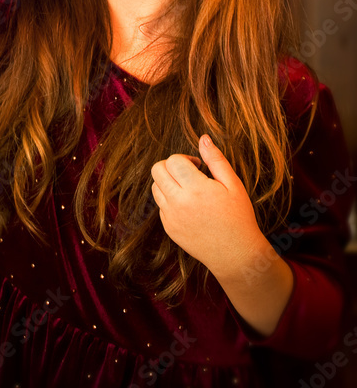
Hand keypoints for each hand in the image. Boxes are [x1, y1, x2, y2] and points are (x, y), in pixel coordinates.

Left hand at [150, 135, 263, 280]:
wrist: (236, 255)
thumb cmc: (238, 217)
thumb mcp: (233, 185)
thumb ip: (215, 159)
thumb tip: (203, 138)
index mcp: (196, 189)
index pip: (173, 160)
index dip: (185, 158)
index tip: (198, 165)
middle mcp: (179, 203)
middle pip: (157, 170)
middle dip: (171, 166)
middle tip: (189, 173)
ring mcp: (171, 217)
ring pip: (155, 186)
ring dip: (168, 182)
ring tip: (188, 189)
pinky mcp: (169, 228)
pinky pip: (160, 205)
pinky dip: (169, 199)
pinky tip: (188, 205)